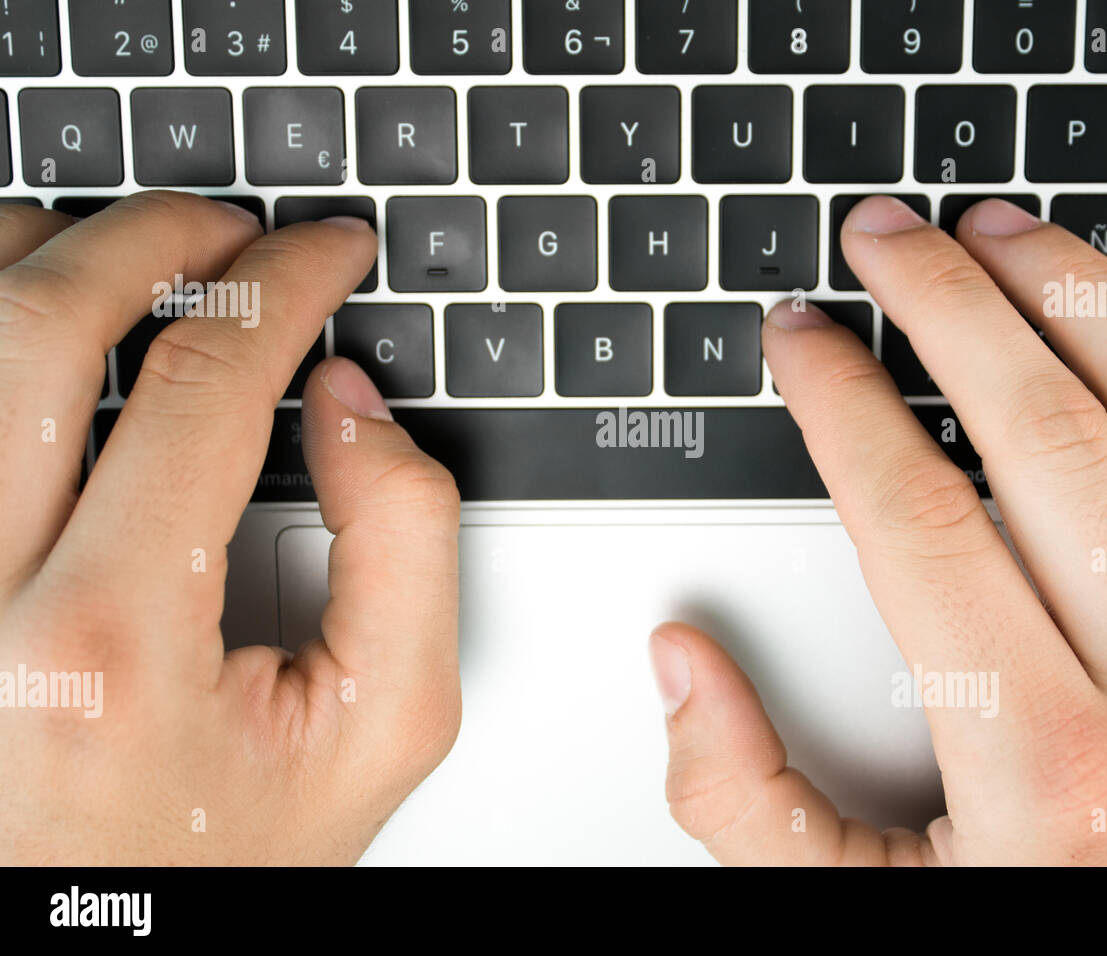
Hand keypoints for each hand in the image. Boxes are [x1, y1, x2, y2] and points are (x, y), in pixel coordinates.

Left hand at [0, 192, 460, 863]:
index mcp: (108, 646)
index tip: (325, 253)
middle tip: (229, 226)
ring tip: (120, 249)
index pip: (203, 388)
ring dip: (34, 261)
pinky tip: (30, 325)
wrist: (100, 926)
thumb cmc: (226, 846)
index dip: (286, 285)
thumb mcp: (383, 723)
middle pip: (35, 330)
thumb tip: (351, 408)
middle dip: (152, 236)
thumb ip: (406, 548)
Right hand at [650, 196, 1106, 865]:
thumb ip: (745, 801)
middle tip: (885, 237)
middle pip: (1040, 429)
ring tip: (1005, 233)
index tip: (799, 338)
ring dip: (1081, 295)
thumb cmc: (1055, 938)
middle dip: (943, 304)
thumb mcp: (869, 910)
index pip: (911, 515)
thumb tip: (681, 667)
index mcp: (1039, 758)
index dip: (838, 401)